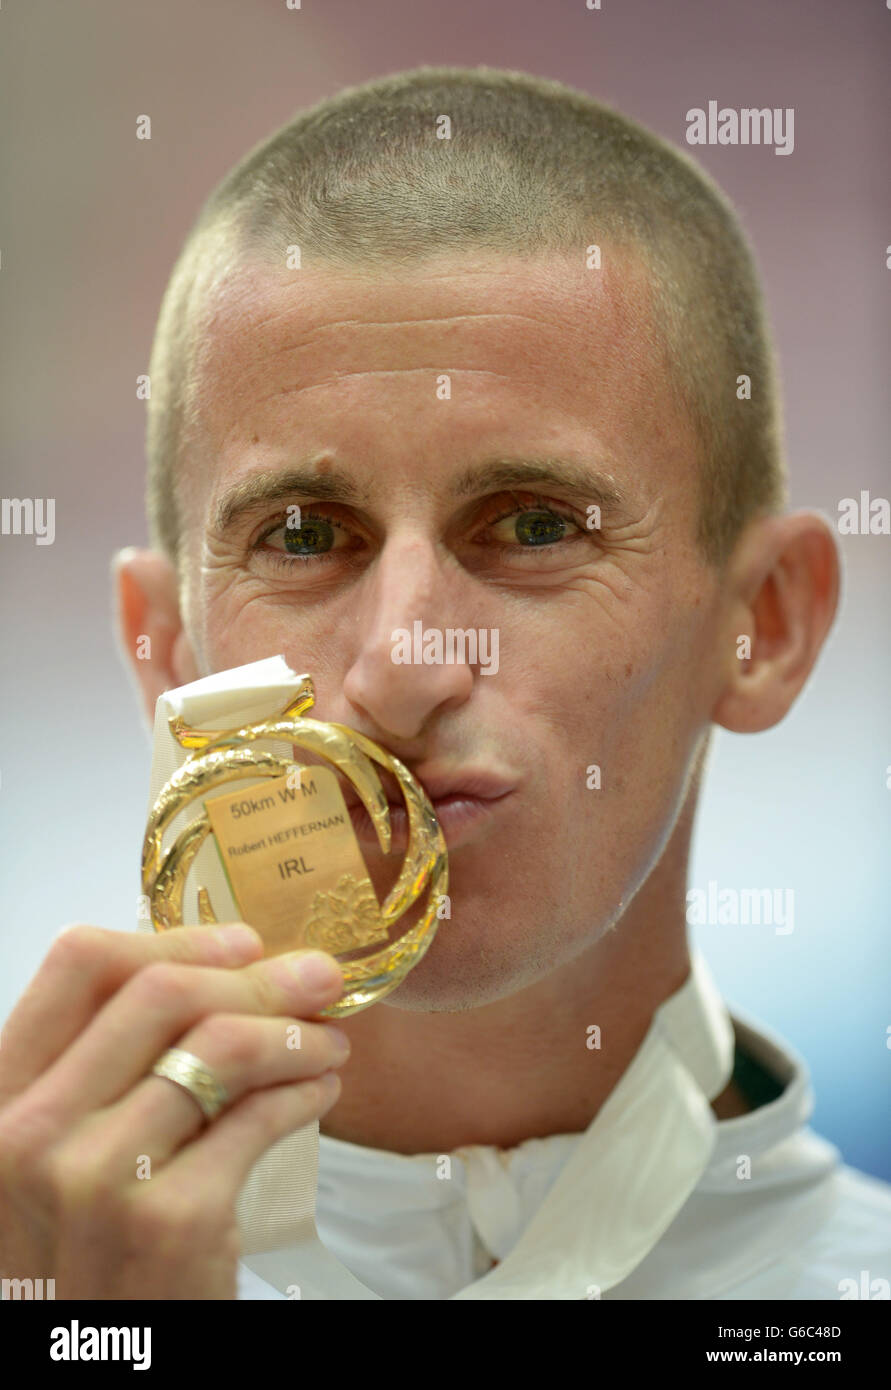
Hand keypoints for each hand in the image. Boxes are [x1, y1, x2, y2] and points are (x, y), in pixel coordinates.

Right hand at [0, 922, 348, 1298]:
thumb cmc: (87, 1253)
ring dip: (294, 1031)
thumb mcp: (62, 1153)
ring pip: (220, 1045)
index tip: (243, 943)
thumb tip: (218, 970)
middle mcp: (32, 1132)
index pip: (78, 964)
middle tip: (317, 979)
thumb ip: (107, 1069)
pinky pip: (259, 1116)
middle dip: (257, 976)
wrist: (100, 1363)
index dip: (174, 937)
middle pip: (161, 992)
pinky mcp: (172, 1220)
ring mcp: (98, 1177)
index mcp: (2, 1097)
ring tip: (327, 1042)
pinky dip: (306, 1089)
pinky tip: (321, 1090)